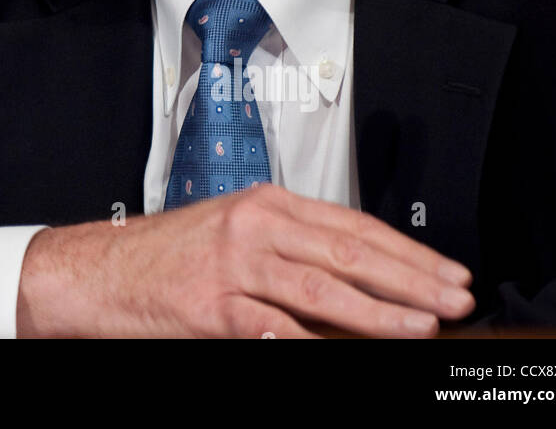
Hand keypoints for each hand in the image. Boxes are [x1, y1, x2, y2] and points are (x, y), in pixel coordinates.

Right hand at [16, 184, 474, 336]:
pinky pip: (276, 328)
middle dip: (409, 280)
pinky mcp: (214, 306)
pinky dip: (315, 342)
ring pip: (321, 288)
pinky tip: (346, 351)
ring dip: (378, 313)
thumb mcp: (235, 234)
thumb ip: (294, 250)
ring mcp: (233, 266)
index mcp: (265, 204)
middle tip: (453, 299)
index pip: (353, 226)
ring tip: (420, 327)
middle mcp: (254, 227)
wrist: (102, 270)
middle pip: (348, 253)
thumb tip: (365, 286)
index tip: (446, 273)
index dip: (407, 252)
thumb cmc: (168, 254)